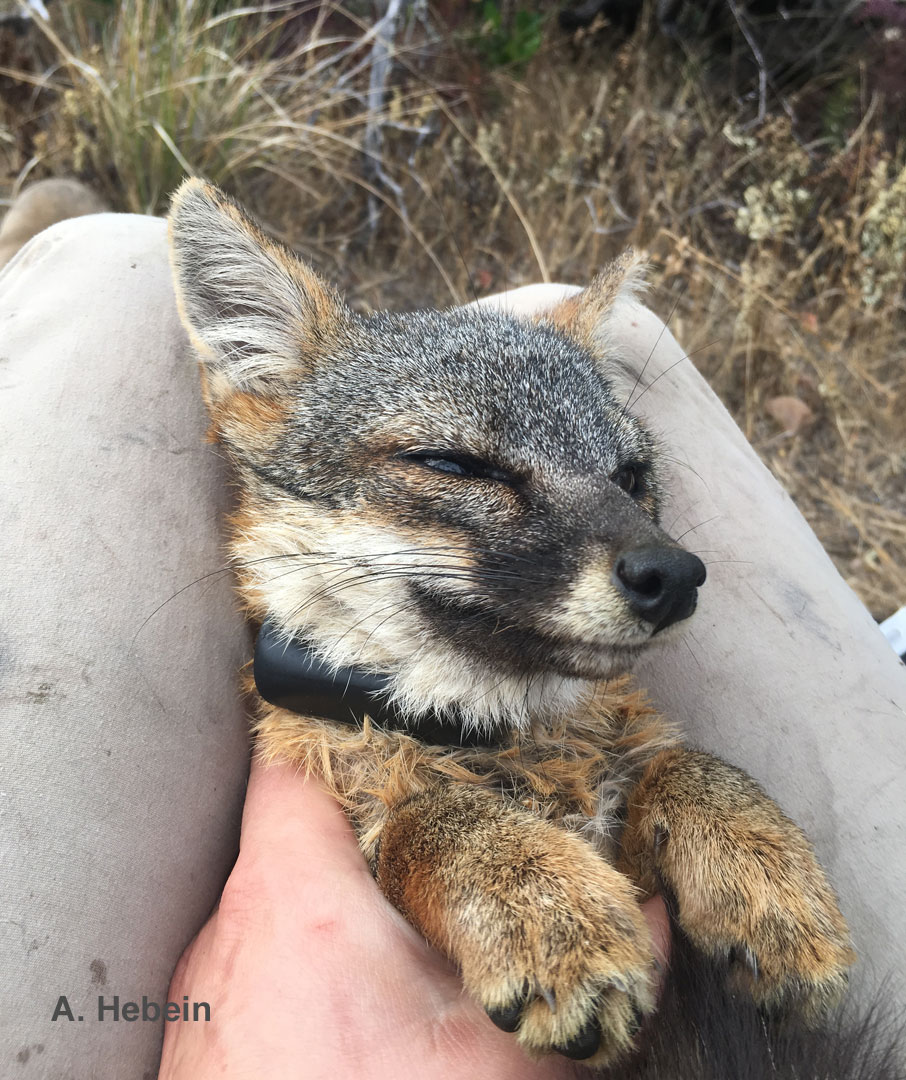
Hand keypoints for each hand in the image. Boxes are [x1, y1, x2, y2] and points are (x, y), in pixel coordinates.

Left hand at [159, 758, 669, 1079]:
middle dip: (360, 829)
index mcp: (298, 907)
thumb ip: (578, 983)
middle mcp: (230, 933)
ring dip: (327, 898)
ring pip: (269, 895)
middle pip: (289, 828)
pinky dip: (295, 955)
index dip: (339, 730)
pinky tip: (343, 1004)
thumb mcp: (507, 1066)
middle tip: (424, 842)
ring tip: (391, 930)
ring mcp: (200, 988)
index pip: (295, 765)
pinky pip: (246, 955)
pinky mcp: (194, 1034)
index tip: (390, 726)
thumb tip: (654, 920)